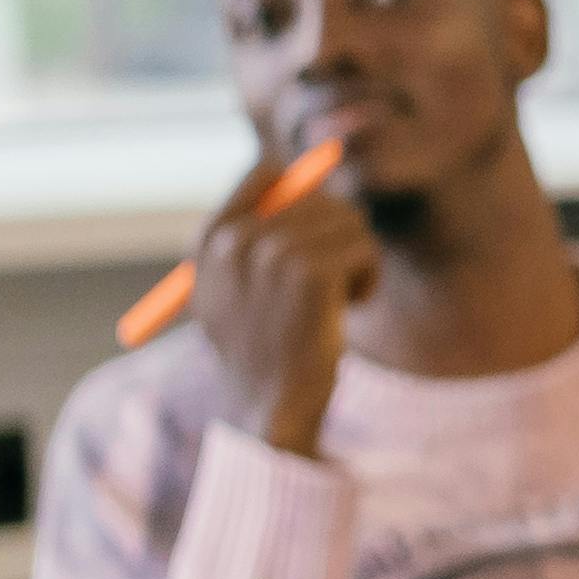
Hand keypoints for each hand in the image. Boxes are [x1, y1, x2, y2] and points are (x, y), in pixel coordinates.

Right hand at [188, 150, 380, 455]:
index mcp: (211, 239)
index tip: (318, 229)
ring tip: (334, 303)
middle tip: (332, 283)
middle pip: (318, 197)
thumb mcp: (239, 292)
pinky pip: (364, 249)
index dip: (303, 193)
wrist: (271, 410)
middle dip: (340, 237)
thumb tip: (292, 168)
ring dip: (357, 262)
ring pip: (349, 222)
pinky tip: (346, 312)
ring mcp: (270, 251)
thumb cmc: (264, 354)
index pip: (266, 173)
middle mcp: (235, 238)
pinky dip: (368, 281)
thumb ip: (253, 236)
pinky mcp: (308, 271)